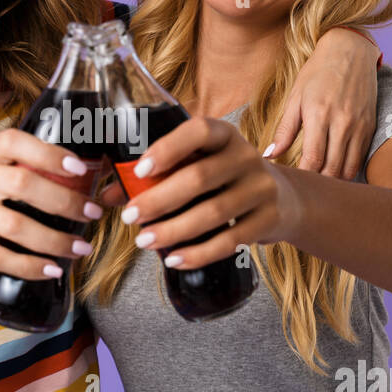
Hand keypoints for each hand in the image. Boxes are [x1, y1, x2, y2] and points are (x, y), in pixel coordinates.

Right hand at [0, 128, 103, 280]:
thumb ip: (26, 166)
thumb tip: (83, 177)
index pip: (16, 143)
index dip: (49, 154)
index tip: (79, 169)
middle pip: (22, 185)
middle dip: (64, 201)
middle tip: (91, 213)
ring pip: (15, 225)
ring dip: (55, 240)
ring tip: (80, 247)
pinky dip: (30, 266)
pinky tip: (52, 269)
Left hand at [118, 117, 302, 269]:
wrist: (285, 199)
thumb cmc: (224, 179)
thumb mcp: (198, 166)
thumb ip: (155, 177)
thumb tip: (106, 196)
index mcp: (224, 135)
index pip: (198, 131)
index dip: (168, 148)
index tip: (138, 171)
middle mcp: (246, 156)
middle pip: (200, 177)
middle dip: (159, 200)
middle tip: (130, 218)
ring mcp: (262, 188)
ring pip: (213, 212)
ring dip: (174, 230)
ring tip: (144, 242)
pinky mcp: (269, 219)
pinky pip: (231, 240)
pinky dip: (199, 253)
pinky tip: (174, 259)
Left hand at [266, 26, 378, 177]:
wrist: (350, 51)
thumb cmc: (317, 73)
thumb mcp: (295, 97)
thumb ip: (284, 129)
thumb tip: (269, 155)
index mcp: (319, 115)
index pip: (312, 159)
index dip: (302, 176)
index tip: (291, 182)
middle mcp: (342, 122)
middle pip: (331, 169)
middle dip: (317, 183)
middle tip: (302, 187)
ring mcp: (359, 126)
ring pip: (348, 169)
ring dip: (333, 180)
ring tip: (317, 182)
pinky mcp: (370, 126)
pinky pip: (359, 159)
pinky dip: (347, 170)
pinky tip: (333, 170)